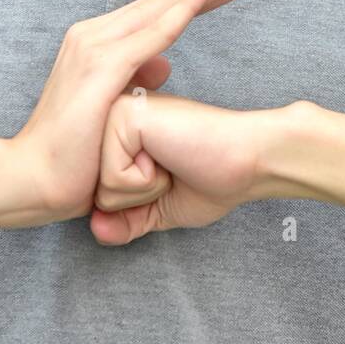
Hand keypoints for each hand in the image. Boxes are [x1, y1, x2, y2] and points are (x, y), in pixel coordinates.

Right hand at [3, 0, 275, 228]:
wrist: (32, 179)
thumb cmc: (74, 154)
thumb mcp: (116, 110)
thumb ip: (137, 81)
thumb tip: (163, 64)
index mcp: (102, 41)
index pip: (165, 8)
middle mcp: (97, 33)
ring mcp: (97, 45)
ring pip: (165, 6)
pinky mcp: (101, 66)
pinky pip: (150, 33)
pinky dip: (180, 9)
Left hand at [89, 90, 317, 245]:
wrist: (248, 161)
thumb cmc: (213, 177)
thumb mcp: (160, 208)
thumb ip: (125, 222)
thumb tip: (96, 230)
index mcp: (117, 136)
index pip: (100, 196)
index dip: (139, 204)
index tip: (172, 176)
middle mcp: (110, 118)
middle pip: (96, 194)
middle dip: (140, 199)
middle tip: (174, 169)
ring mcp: (114, 113)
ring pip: (102, 189)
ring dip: (146, 190)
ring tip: (173, 160)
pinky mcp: (123, 116)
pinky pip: (114, 178)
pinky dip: (147, 181)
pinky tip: (170, 154)